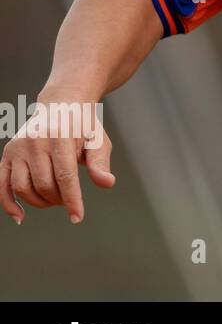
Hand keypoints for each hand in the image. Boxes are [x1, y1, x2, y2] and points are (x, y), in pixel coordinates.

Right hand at [0, 93, 114, 224]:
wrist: (61, 105)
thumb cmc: (82, 127)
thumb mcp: (97, 140)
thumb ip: (100, 163)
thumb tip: (107, 183)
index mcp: (59, 137)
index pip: (65, 176)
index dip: (71, 200)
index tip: (77, 218)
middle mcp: (34, 142)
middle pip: (44, 184)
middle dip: (59, 199)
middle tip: (68, 199)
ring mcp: (17, 148)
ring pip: (22, 188)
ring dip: (39, 202)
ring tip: (55, 200)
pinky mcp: (7, 155)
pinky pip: (1, 185)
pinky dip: (8, 203)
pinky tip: (20, 217)